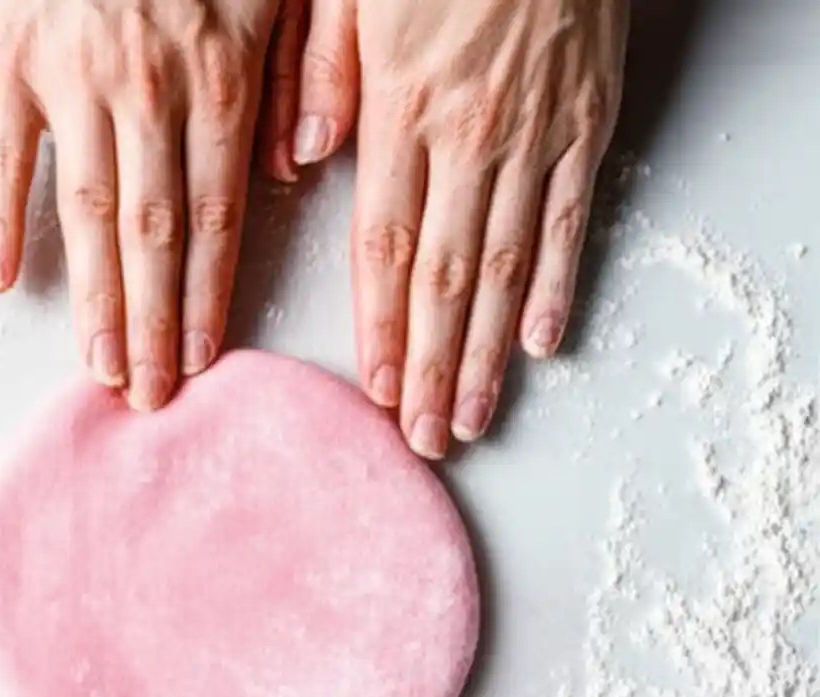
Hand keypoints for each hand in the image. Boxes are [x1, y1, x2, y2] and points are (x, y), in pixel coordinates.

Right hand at [0, 0, 284, 409]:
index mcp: (221, 78)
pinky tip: (3, 281)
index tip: (204, 360)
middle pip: (150, 233)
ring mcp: (70, 79)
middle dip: (154, 322)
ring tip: (99, 365)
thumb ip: (301, 73)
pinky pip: (2, 154)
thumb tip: (295, 171)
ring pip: (83, 210)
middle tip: (149, 394)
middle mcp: (147, 91)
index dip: (209, 297)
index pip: (217, 217)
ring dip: (94, 296)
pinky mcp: (8, 59)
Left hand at [261, 0, 627, 457]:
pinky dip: (557, 282)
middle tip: (424, 435)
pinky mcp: (586, 123)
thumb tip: (297, 158)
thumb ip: (319, 74)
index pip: (383, 244)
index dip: (378, 326)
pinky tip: (540, 341)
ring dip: (486, 349)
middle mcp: (467, 138)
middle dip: (429, 364)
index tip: (374, 390)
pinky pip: (569, 218)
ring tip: (472, 415)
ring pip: (505, 263)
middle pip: (443, 276)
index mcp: (400, 111)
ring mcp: (533, 135)